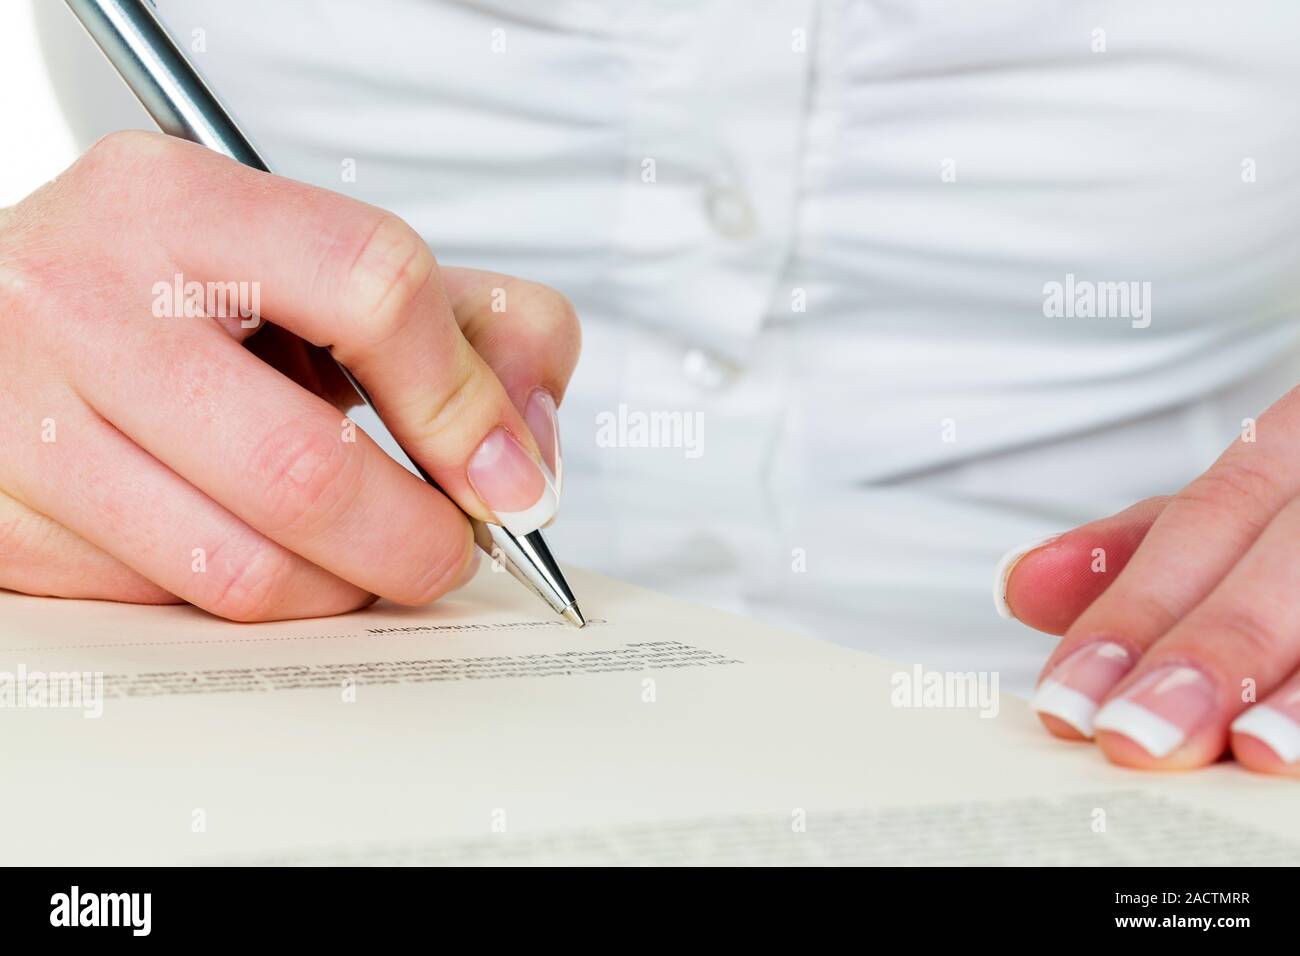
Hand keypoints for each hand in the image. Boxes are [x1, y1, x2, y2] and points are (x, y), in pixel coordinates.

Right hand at [0, 131, 576, 620]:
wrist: (3, 313)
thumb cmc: (183, 293)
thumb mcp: (324, 265)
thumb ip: (472, 325)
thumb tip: (527, 455)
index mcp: (179, 202)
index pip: (374, 288)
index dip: (464, 403)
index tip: (507, 476)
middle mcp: (81, 297)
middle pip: (305, 469)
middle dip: (417, 541)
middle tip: (451, 551)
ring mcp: (22, 415)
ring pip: (241, 567)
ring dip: (341, 588)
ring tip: (363, 557)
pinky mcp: (1, 520)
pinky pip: (169, 607)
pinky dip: (250, 600)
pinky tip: (260, 550)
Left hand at [997, 394, 1299, 775]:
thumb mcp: (1243, 512)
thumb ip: (1141, 549)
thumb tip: (1021, 582)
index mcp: (1297, 446)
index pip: (1205, 521)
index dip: (1134, 608)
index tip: (1068, 698)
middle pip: (1287, 558)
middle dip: (1213, 650)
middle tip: (1136, 735)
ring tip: (1252, 751)